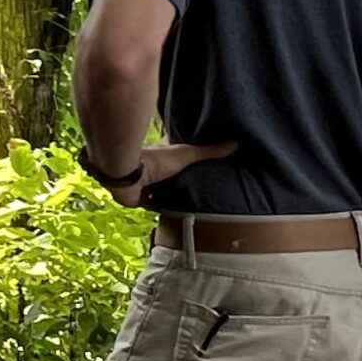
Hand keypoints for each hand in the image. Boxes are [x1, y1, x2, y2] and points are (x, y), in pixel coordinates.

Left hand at [106, 140, 239, 208]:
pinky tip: (177, 217)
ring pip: (163, 191)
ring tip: (196, 205)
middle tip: (206, 190)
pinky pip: (155, 206)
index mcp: (165, 154)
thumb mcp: (186, 154)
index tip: (207, 165)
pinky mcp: (140, 199)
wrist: (126, 173)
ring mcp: (147, 184)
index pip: (181, 156)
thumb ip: (208, 151)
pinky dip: (164, 211)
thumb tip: (236, 143)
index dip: (191, 160)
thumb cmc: (154, 159)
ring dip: (173, 197)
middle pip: (173, 176)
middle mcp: (156, 168)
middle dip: (184, 182)